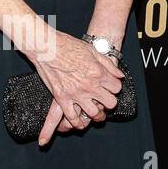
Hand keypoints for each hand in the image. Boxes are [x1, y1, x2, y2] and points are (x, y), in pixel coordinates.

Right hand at [31, 32, 124, 146]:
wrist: (47, 47)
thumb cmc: (68, 45)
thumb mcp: (93, 51)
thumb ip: (108, 65)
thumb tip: (120, 76)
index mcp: (98, 73)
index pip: (117, 88)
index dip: (114, 87)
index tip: (110, 87)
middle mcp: (89, 85)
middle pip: (109, 103)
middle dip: (109, 102)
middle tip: (104, 100)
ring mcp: (76, 93)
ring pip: (93, 113)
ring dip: (96, 114)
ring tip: (96, 114)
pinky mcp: (62, 98)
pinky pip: (72, 117)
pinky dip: (77, 122)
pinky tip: (79, 123)